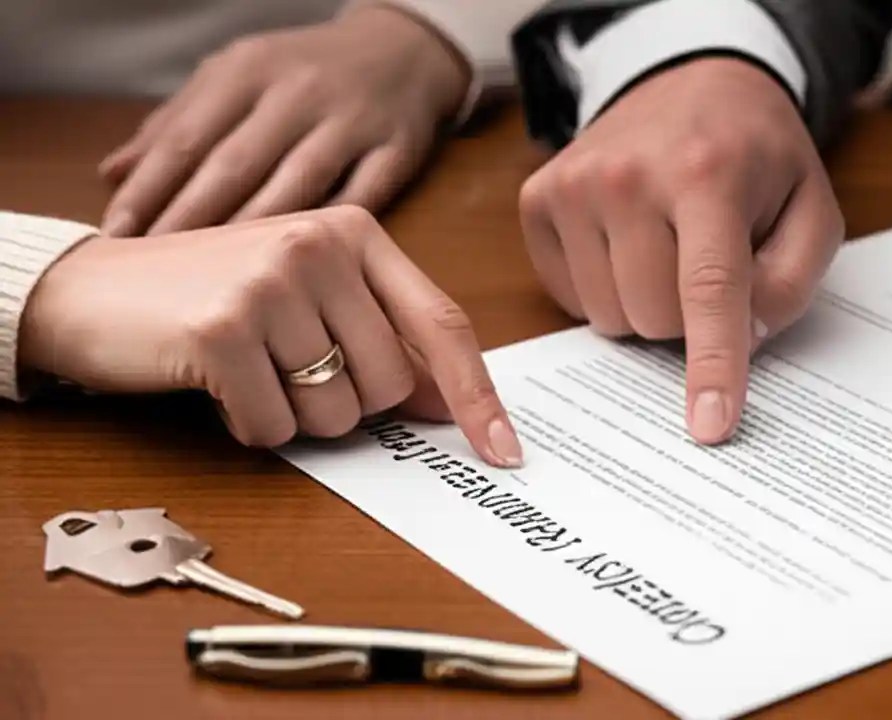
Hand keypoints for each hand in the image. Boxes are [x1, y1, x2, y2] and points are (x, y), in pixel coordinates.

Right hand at [19, 206, 522, 465]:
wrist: (92, 289)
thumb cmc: (211, 294)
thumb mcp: (307, 293)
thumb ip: (382, 334)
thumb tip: (450, 403)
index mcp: (354, 232)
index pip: (442, 324)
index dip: (477, 395)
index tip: (504, 449)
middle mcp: (319, 247)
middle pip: (393, 385)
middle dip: (350, 403)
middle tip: (292, 369)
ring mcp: (271, 284)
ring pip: (338, 413)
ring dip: (297, 416)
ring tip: (252, 369)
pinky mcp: (222, 330)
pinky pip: (276, 429)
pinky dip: (250, 427)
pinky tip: (218, 383)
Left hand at [98, 4, 468, 236]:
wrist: (401, 52)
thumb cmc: (303, 71)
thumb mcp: (235, 77)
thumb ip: (176, 122)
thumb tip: (112, 174)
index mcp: (248, 70)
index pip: (187, 137)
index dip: (149, 190)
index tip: (116, 235)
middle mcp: (298, 92)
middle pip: (235, 166)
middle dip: (190, 221)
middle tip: (157, 269)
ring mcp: (352, 122)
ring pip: (295, 188)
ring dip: (251, 237)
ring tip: (215, 281)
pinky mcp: (396, 152)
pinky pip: (359, 201)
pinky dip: (325, 235)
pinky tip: (298, 269)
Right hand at [519, 58, 843, 444]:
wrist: (690, 81)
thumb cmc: (755, 153)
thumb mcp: (810, 207)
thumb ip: (791, 281)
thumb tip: (741, 341)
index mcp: (707, 174)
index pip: (708, 290)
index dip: (712, 366)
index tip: (709, 427)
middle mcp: (628, 176)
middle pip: (655, 319)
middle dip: (691, 318)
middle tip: (708, 261)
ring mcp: (573, 186)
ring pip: (610, 318)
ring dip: (647, 305)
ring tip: (667, 244)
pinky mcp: (539, 199)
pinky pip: (572, 300)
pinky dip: (606, 289)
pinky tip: (627, 241)